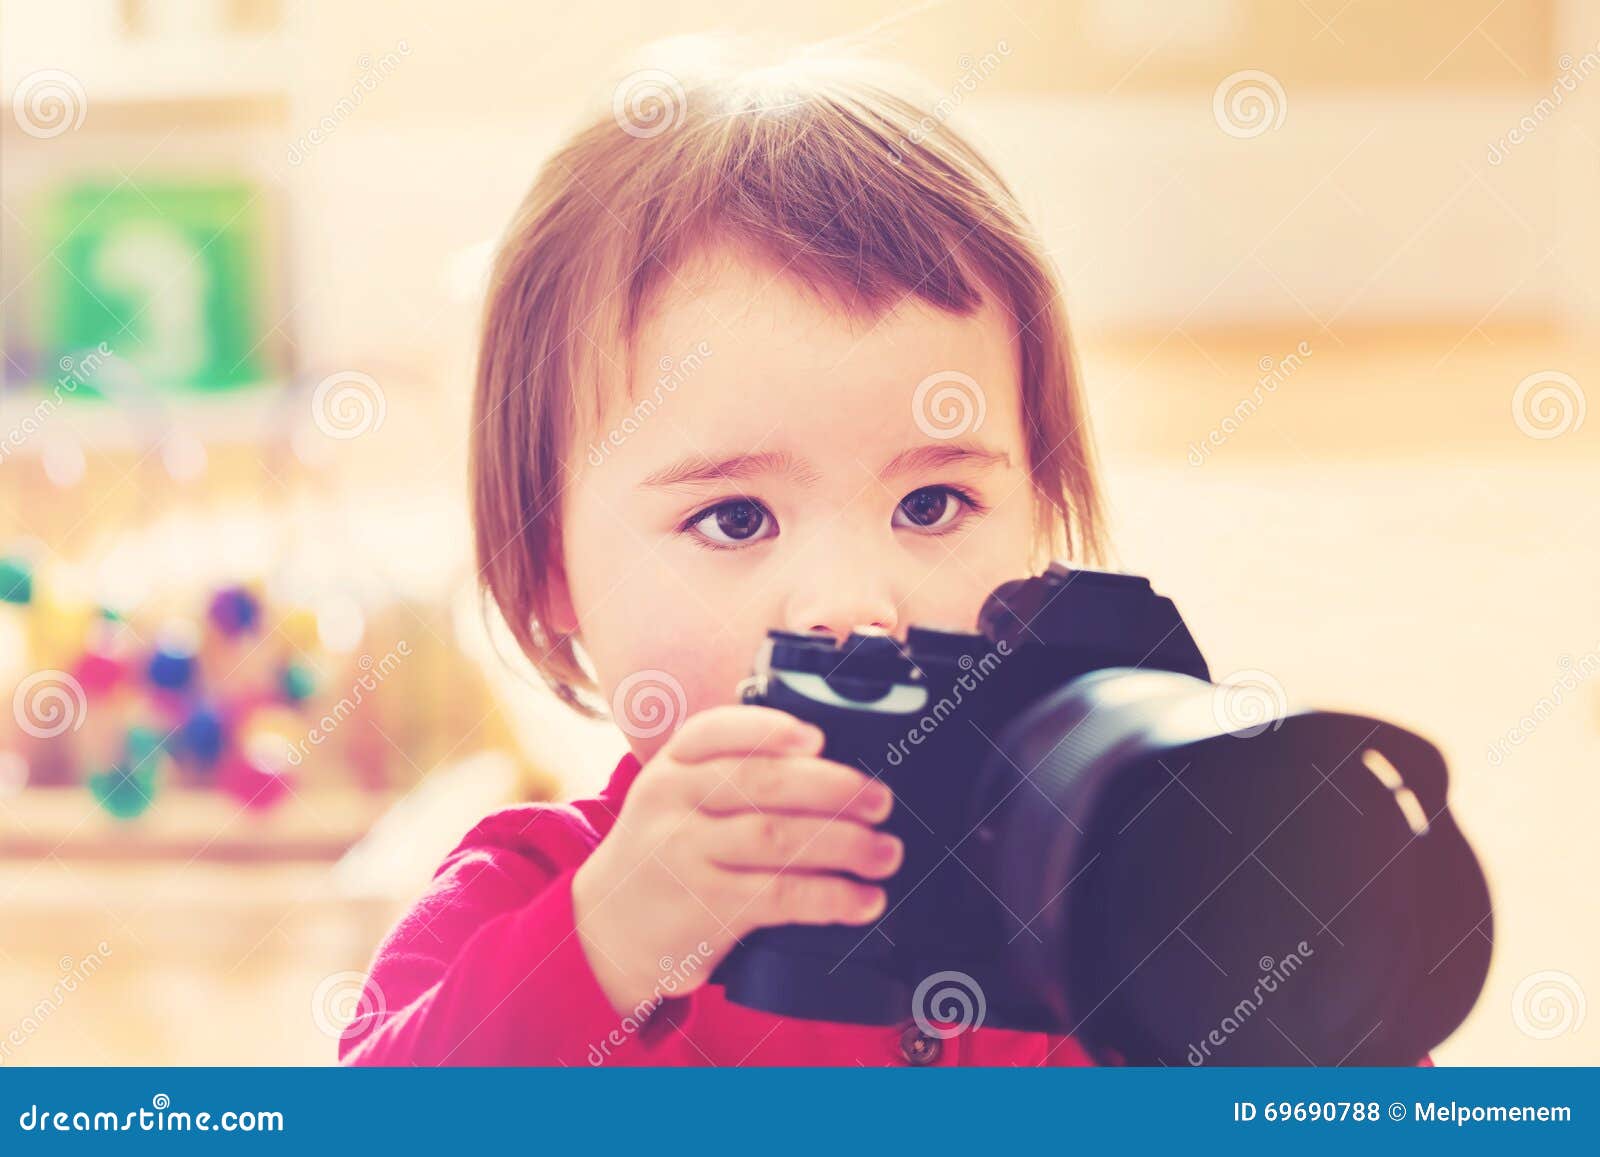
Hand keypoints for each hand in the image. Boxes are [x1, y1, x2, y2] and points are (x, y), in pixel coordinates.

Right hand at [572, 705, 898, 1016]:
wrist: (604, 928)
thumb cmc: (665, 852)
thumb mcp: (677, 798)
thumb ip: (730, 774)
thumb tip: (832, 766)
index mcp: (671, 766)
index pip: (715, 731)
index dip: (770, 729)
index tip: (817, 736)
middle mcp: (673, 803)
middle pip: (761, 783)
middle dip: (833, 788)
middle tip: (881, 801)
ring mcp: (684, 855)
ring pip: (777, 838)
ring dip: (845, 844)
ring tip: (886, 853)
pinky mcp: (703, 907)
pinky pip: (778, 895)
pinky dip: (830, 897)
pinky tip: (862, 900)